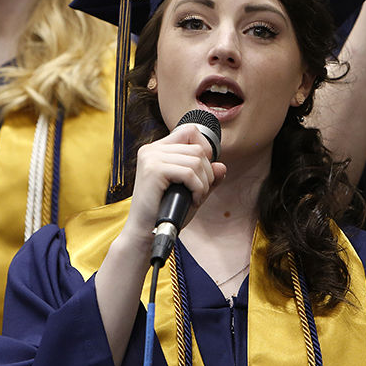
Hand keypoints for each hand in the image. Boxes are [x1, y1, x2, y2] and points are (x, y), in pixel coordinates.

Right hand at [120, 124, 227, 249]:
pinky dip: (198, 188)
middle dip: (207, 173)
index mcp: (157, 149)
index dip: (204, 149)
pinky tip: (193, 200)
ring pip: (196, 160)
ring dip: (204, 183)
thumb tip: (221, 166)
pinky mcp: (153, 170)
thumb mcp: (191, 191)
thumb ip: (206, 177)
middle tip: (200, 192)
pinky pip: (189, 172)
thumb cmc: (166, 213)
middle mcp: (152, 149)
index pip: (189, 131)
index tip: (203, 173)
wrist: (144, 233)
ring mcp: (151, 158)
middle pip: (197, 148)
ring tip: (196, 197)